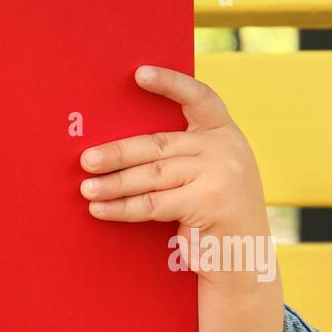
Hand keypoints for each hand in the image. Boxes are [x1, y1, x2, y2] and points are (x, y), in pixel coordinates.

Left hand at [78, 65, 272, 285]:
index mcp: (224, 131)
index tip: (139, 73)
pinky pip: (153, 204)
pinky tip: (100, 209)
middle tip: (86, 159)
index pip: (199, 97)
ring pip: (152, 175)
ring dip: (114, 183)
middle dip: (117, 153)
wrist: (244, 258)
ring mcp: (220, 175)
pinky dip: (122, 207)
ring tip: (86, 188)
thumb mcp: (208, 171)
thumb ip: (182, 152)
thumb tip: (118, 146)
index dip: (170, 83)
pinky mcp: (208, 204)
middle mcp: (226, 148)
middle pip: (158, 145)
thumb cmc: (214, 210)